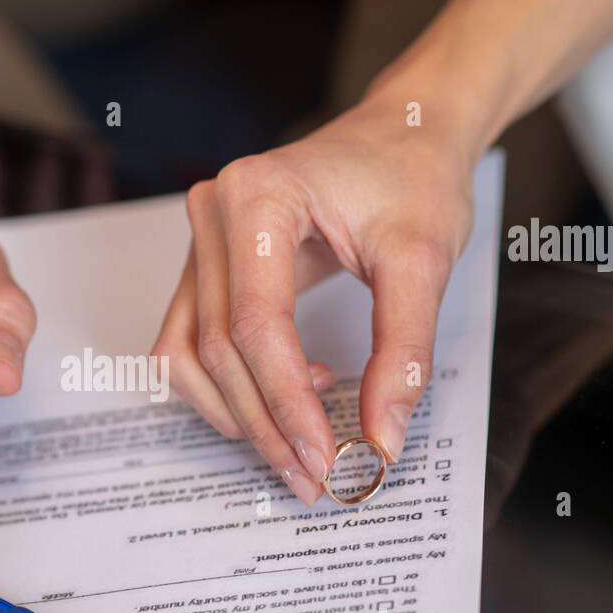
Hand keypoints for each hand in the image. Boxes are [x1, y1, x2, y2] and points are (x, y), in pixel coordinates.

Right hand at [150, 95, 476, 505]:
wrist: (404, 133)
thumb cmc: (413, 177)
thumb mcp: (424, 259)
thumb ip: (401, 350)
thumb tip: (380, 439)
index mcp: (256, 197)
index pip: (255, 326)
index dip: (287, 405)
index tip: (327, 460)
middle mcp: (211, 214)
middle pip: (217, 349)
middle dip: (265, 425)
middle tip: (315, 478)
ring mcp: (200, 242)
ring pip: (188, 356)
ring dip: (236, 414)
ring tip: (300, 444)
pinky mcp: (205, 267)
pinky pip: (190, 343)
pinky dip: (226, 386)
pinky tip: (288, 393)